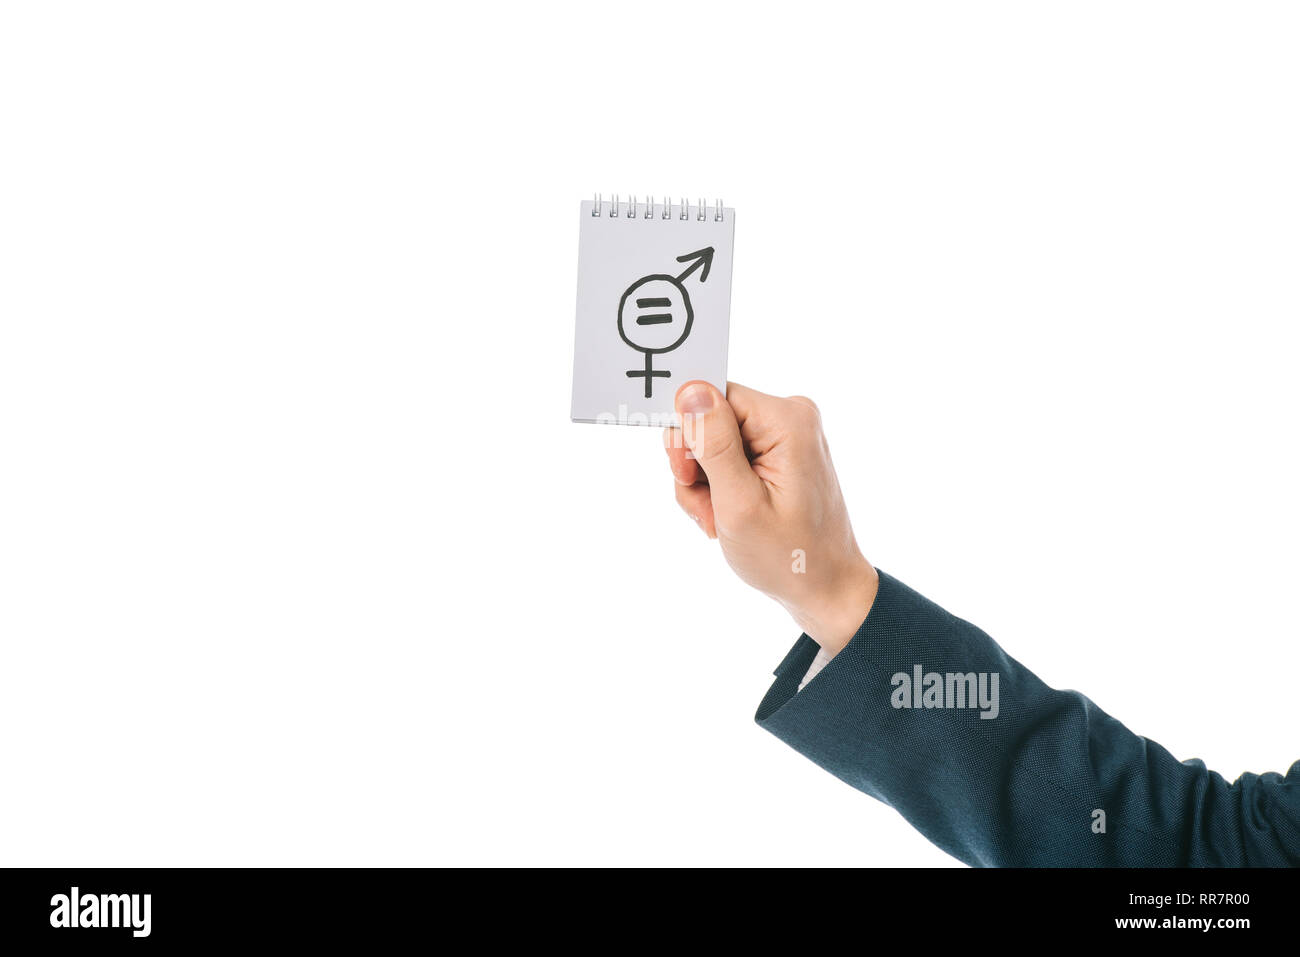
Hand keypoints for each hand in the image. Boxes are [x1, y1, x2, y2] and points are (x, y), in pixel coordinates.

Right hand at [663, 380, 878, 656]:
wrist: (826, 589)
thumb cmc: (788, 557)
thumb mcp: (740, 504)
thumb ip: (713, 444)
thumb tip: (690, 389)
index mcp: (786, 420)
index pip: (710, 396)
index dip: (688, 435)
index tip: (687, 477)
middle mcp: (790, 416)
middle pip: (709, 420)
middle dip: (696, 468)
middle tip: (708, 511)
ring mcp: (785, 434)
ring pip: (712, 442)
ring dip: (704, 485)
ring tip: (721, 521)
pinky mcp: (778, 451)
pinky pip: (728, 456)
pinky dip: (718, 489)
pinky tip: (728, 518)